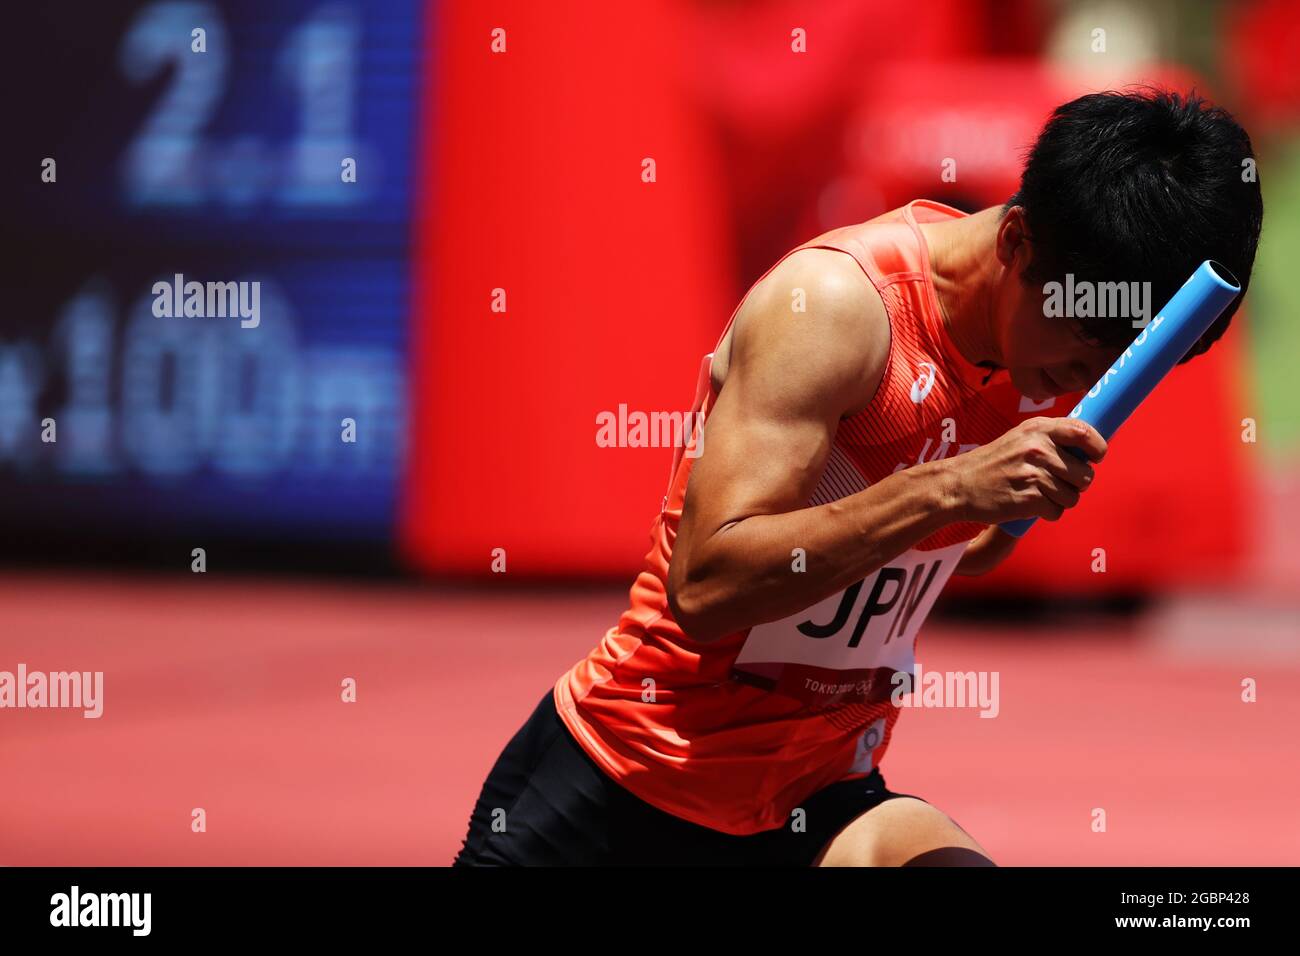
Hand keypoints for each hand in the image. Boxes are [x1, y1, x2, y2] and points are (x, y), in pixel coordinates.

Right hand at [943, 417, 1106, 524]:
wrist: (958, 485)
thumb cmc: (992, 463)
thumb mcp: (1019, 438)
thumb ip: (1051, 438)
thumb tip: (1088, 450)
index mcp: (1038, 429)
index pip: (1084, 433)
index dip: (1098, 448)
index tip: (1095, 457)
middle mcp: (1038, 449)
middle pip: (1086, 474)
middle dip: (1076, 484)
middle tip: (1055, 483)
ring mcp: (1034, 474)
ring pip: (1073, 496)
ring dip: (1060, 500)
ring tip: (1038, 493)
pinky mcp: (1029, 499)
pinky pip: (1057, 512)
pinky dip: (1046, 512)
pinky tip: (1029, 504)